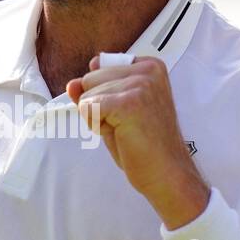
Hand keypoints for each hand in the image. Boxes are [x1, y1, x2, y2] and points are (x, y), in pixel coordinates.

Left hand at [67, 55, 209, 227]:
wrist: (166, 173)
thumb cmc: (146, 145)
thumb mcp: (116, 110)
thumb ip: (95, 92)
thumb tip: (72, 84)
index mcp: (149, 65)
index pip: (98, 67)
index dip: (104, 95)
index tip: (128, 112)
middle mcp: (148, 70)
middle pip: (90, 78)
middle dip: (98, 106)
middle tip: (126, 125)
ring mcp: (140, 84)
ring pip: (86, 95)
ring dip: (99, 118)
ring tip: (126, 131)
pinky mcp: (129, 103)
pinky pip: (88, 108)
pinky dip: (96, 126)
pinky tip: (121, 134)